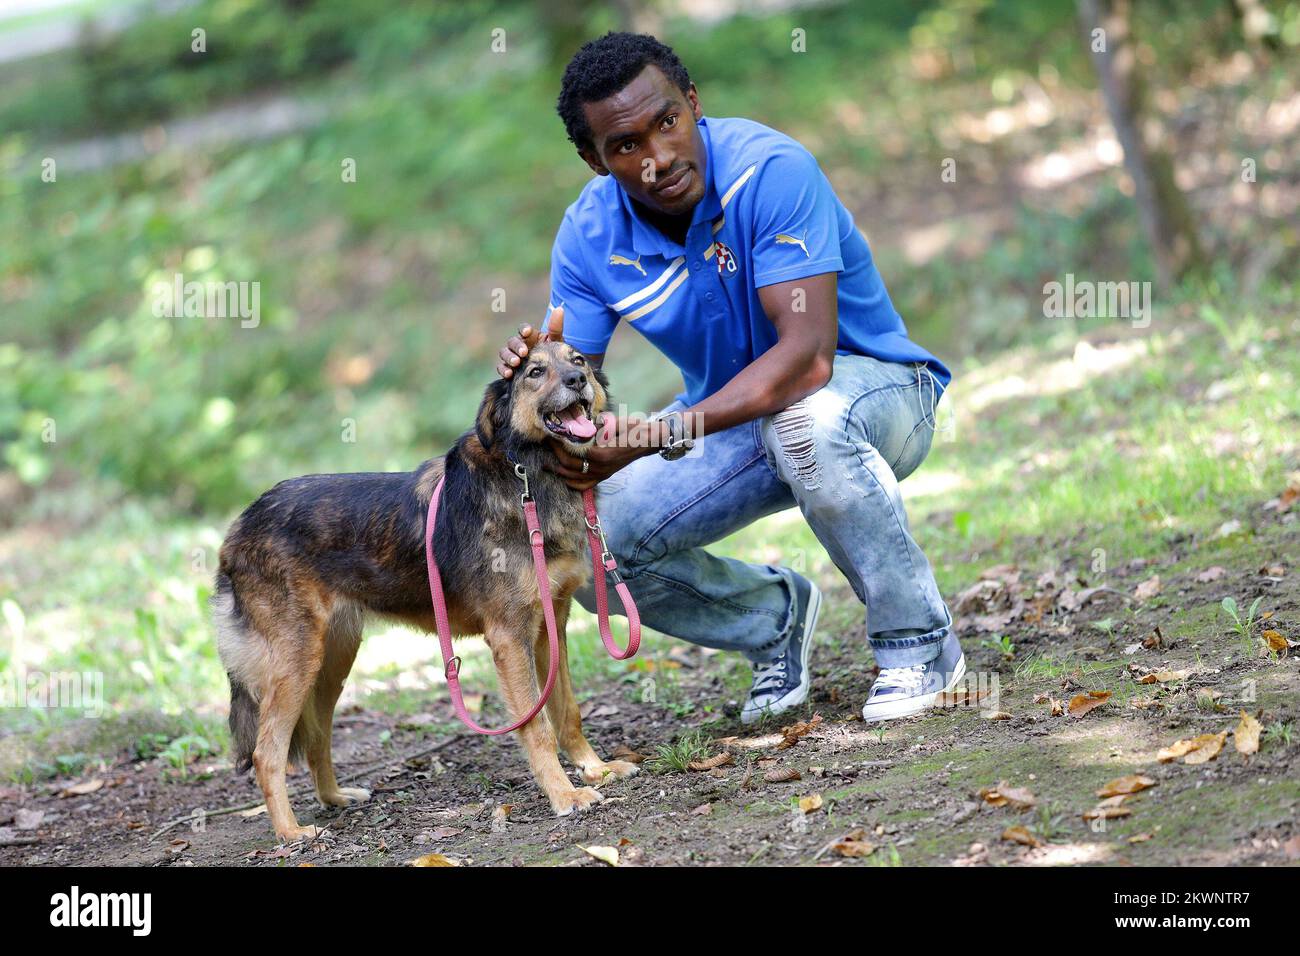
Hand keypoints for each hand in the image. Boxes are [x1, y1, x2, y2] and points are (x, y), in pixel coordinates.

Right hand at [497, 306, 563, 377]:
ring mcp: (513, 357)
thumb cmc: (554, 356)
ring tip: (516, 363)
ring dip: (509, 357)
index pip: (523, 329)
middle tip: (524, 352)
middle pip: (512, 341)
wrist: (552, 375)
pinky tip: (509, 374)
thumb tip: (559, 309)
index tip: (528, 332)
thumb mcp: (557, 343)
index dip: (524, 329)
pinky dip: (503, 369)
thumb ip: (556, 328)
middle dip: (517, 346)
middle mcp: (519, 345)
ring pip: (504, 353)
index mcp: (530, 337)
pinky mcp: (509, 369)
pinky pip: (501, 367)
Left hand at [547, 413, 667, 489]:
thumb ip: (595, 426)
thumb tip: (576, 425)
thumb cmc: (631, 429)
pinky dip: (573, 483)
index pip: (572, 452)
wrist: (647, 441)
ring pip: (575, 478)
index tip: (551, 435)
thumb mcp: (613, 423)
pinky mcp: (604, 476)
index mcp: (601, 454)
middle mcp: (601, 468)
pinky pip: (585, 485)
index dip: (558, 444)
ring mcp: (603, 474)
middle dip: (555, 456)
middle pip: (570, 466)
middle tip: (546, 446)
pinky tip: (565, 478)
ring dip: (559, 471)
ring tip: (548, 464)